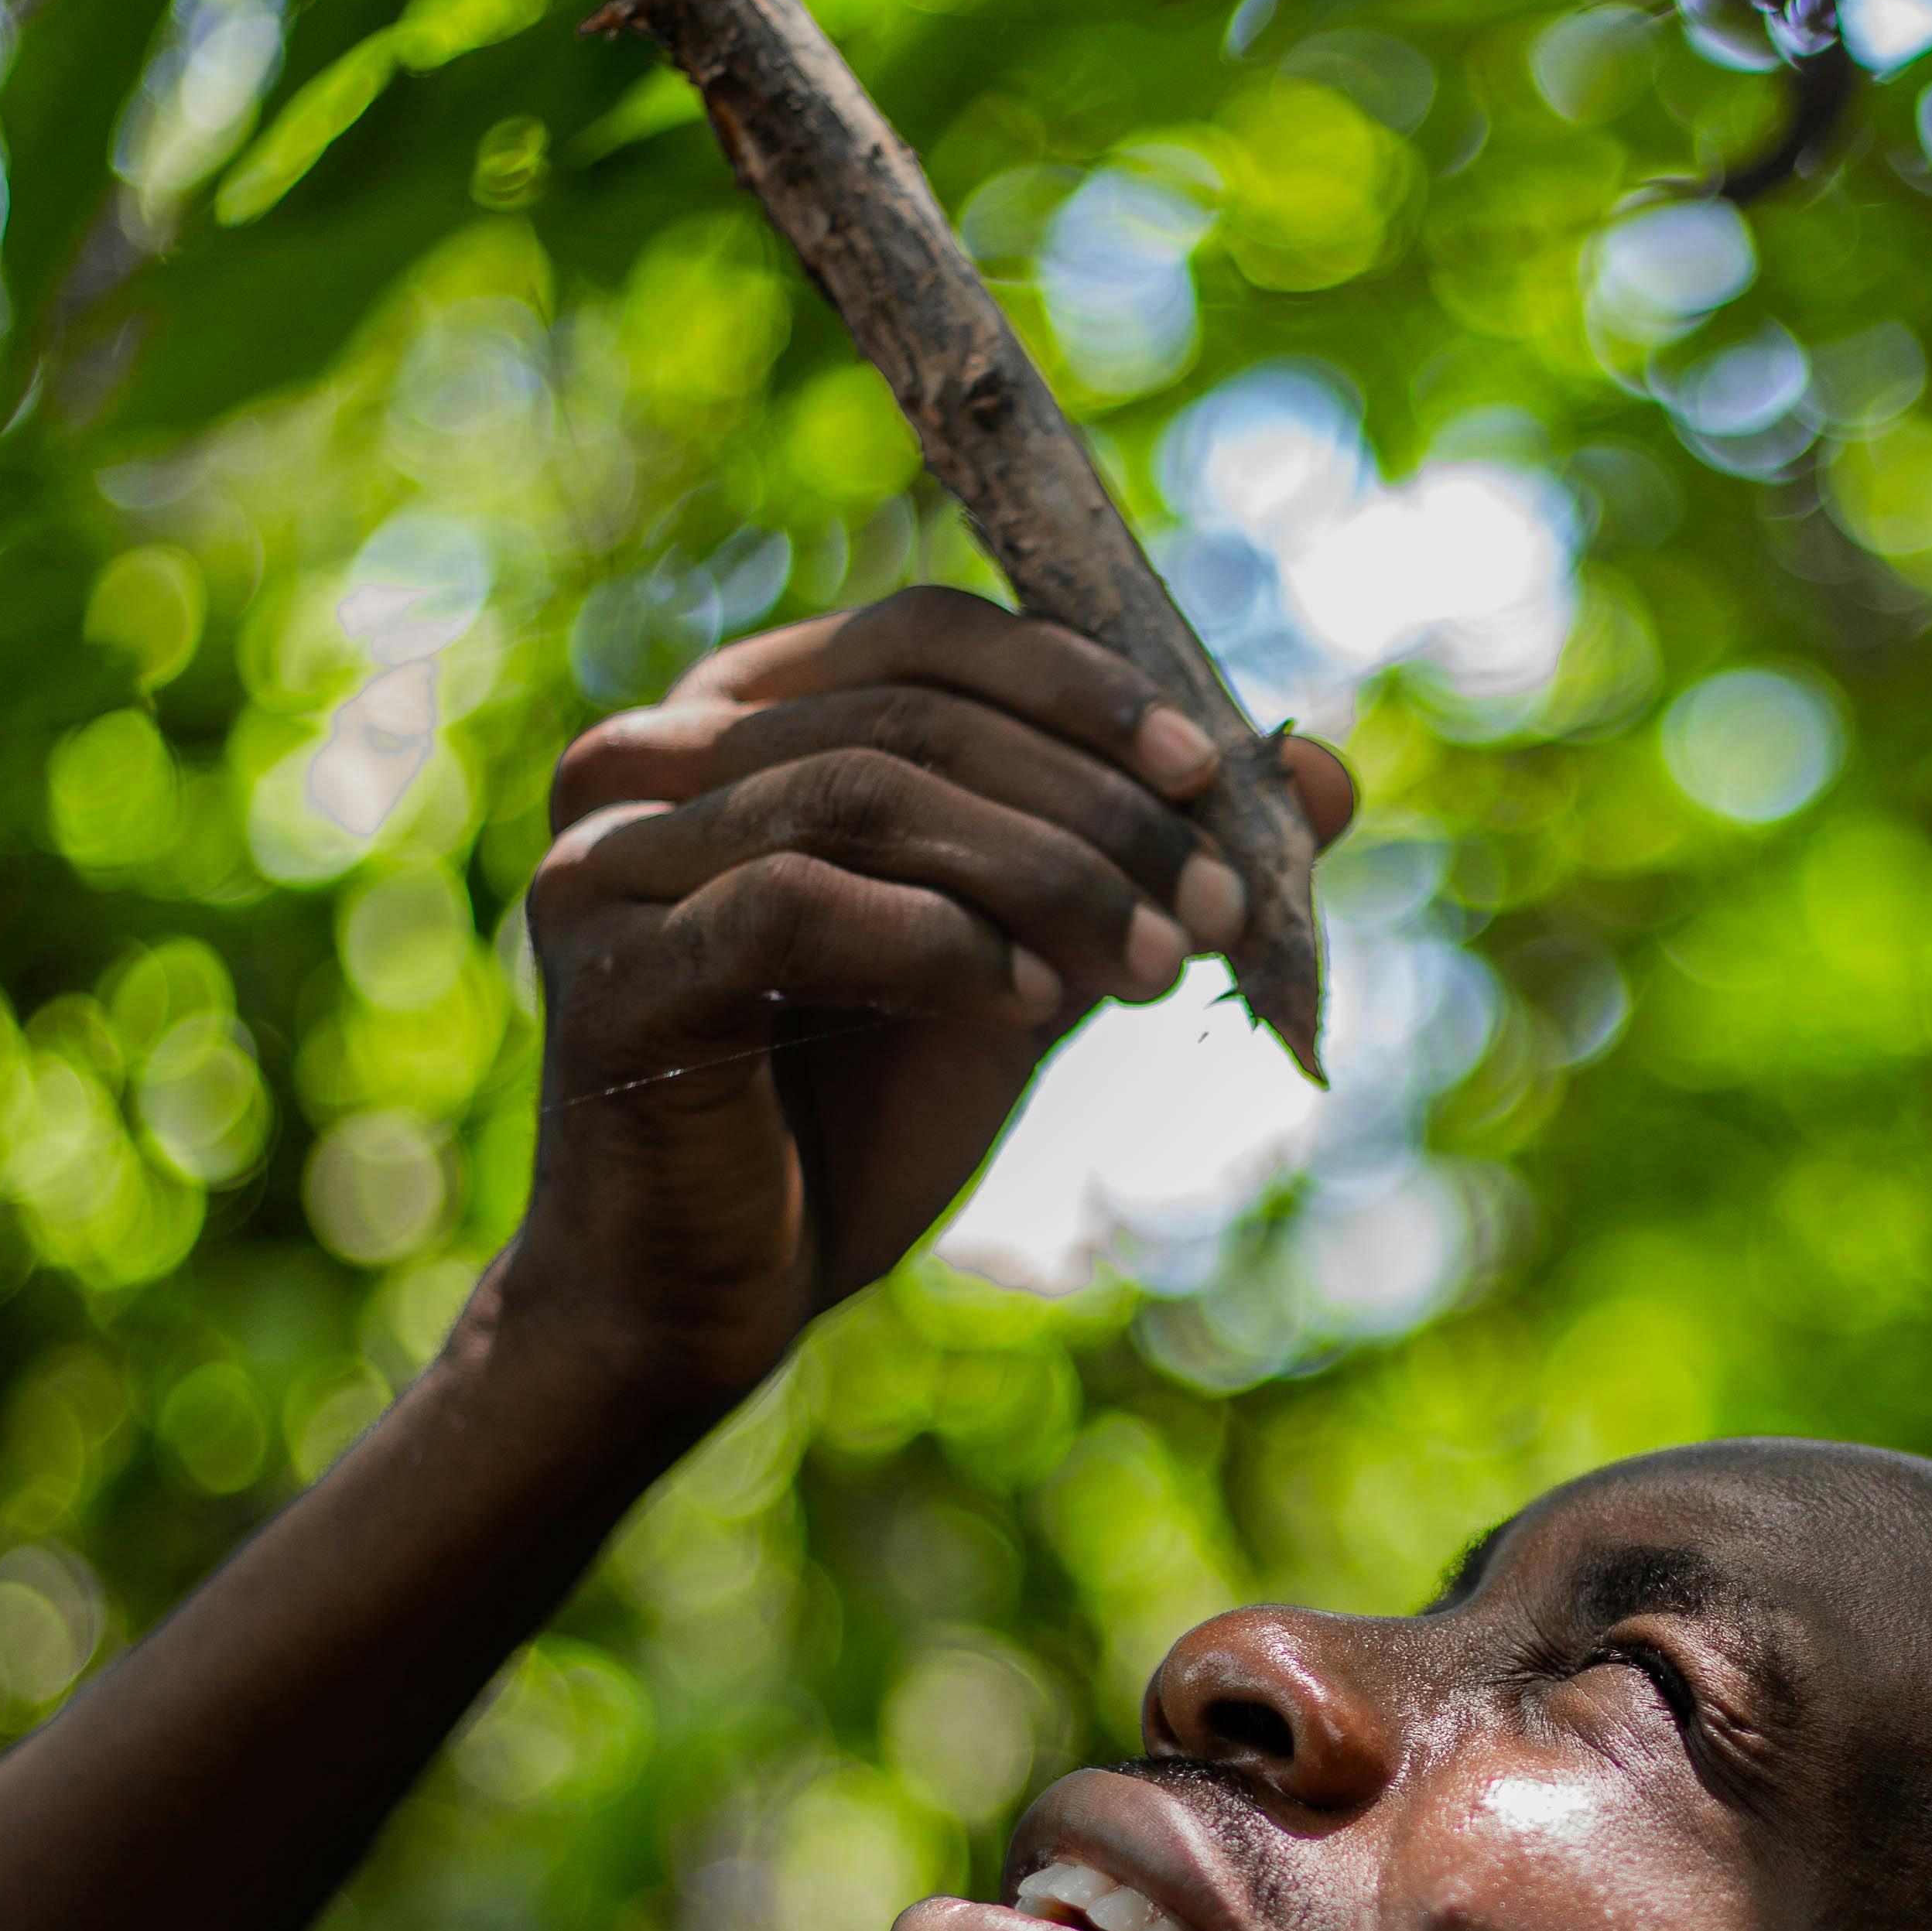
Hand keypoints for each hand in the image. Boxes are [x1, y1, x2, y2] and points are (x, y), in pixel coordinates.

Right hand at [493, 590, 1353, 1417]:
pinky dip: (941, 944)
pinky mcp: (607, 971)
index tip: (1209, 775)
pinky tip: (1031, 1004)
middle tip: (1215, 904)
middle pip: (911, 714)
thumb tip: (1324, 774)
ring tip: (1155, 965)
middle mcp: (650, 755)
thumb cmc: (855, 1121)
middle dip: (1095, 807)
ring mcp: (607, 855)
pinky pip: (793, 906)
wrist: (714, 1295)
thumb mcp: (1029, 966)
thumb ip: (1140, 863)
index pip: (925, 635)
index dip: (1077, 684)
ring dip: (1046, 874)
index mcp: (742, 715)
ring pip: (864, 795)